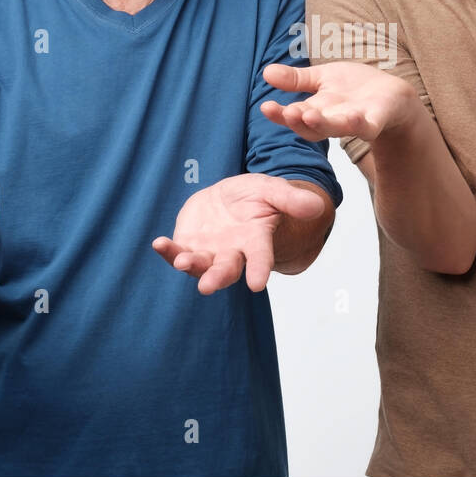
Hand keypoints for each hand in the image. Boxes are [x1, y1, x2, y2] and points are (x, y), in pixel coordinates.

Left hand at [152, 174, 324, 293]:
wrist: (231, 200)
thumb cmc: (257, 198)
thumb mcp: (273, 190)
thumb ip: (291, 199)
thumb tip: (316, 206)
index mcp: (256, 240)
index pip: (260, 258)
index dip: (259, 269)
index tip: (257, 284)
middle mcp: (233, 253)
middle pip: (226, 269)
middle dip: (217, 277)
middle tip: (207, 286)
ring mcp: (209, 251)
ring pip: (200, 265)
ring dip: (191, 266)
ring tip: (183, 262)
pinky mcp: (188, 245)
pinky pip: (177, 252)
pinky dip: (168, 251)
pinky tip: (159, 244)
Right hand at [259, 61, 417, 142]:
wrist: (391, 95)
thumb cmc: (354, 89)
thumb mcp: (322, 79)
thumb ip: (296, 79)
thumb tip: (265, 72)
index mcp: (316, 110)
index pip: (294, 115)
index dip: (279, 114)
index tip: (266, 107)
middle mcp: (331, 120)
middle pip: (311, 126)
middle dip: (298, 121)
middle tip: (286, 113)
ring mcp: (353, 122)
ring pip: (335, 128)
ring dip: (322, 124)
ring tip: (309, 115)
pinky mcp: (375, 122)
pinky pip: (366, 127)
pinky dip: (359, 124)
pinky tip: (353, 117)